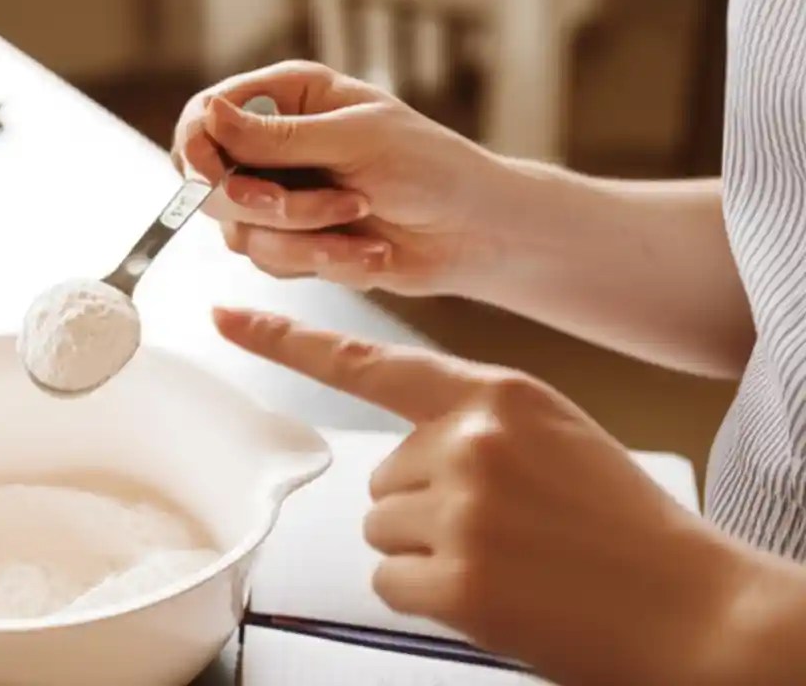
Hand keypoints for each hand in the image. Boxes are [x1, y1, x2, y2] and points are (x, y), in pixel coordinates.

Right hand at [171, 61, 512, 296]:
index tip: (209, 174)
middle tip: (320, 204)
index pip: (207, 114)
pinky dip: (321, 262)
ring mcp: (280, 196)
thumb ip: (277, 138)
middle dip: (265, 204)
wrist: (472, 233)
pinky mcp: (293, 243)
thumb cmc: (429, 168)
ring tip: (362, 222)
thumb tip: (208, 116)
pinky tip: (368, 250)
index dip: (197, 146)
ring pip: (241, 232)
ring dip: (305, 238)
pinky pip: (271, 264)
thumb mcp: (354, 140)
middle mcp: (275, 145)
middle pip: (212, 182)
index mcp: (289, 97)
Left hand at [214, 307, 752, 685]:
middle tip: (502, 530)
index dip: (287, 337)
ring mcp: (459, 506)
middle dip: (421, 507)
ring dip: (426, 554)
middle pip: (379, 474)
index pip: (369, 361)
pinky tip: (492, 594)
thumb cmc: (626, 527)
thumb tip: (405, 450)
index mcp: (496, 393)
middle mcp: (468, 439)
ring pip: (378, 529)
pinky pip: (391, 582)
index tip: (227, 314)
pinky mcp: (455, 576)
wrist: (695, 608)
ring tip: (505, 560)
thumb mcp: (556, 438)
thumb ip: (476, 426)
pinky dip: (430, 597)